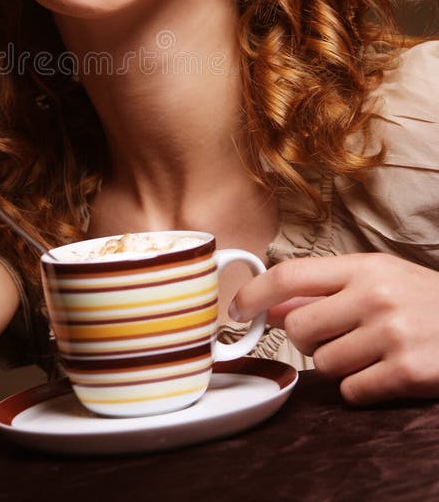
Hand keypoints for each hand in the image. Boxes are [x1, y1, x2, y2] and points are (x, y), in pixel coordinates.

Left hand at [230, 252, 438, 404]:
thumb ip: (322, 289)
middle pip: (299, 327)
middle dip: (305, 338)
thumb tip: (268, 306)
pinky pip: (350, 390)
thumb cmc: (422, 300)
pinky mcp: (406, 372)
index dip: (254, 293)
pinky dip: (359, 388)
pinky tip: (383, 371)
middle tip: (332, 335)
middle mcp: (375, 296)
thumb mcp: (376, 280)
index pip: (290, 275)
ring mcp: (391, 334)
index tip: (237, 309)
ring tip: (369, 351)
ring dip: (337, 364)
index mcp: (364, 267)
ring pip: (322, 363)